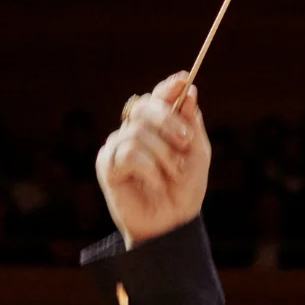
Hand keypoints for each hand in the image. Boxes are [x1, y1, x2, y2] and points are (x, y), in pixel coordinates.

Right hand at [95, 70, 210, 244]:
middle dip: (169, 120)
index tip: (183, 80)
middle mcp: (134, 131)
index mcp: (156, 127)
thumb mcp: (197, 154)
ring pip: (139, 132)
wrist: (173, 224)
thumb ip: (191, 124)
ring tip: (173, 175)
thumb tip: (189, 89)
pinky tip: (156, 183)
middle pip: (145, 105)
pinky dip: (150, 168)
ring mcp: (118, 146)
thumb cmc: (185, 191)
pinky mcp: (107, 165)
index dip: (169, 87)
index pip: (158, 97)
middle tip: (186, 141)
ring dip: (164, 155)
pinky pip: (128, 153)